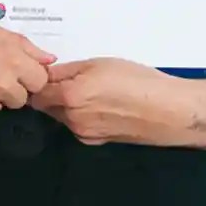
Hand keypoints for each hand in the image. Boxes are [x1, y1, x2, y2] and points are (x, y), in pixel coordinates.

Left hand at [29, 58, 205, 146]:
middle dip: (51, 92)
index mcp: (68, 97)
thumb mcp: (99, 64)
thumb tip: (45, 73)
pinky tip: (103, 103)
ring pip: (63, 116)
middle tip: (70, 76)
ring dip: (67, 103)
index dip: (38, 80)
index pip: (37, 92)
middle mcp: (71, 120)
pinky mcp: (97, 141)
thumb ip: (67, 70)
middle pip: (47, 106)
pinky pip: (79, 125)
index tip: (45, 69)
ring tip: (92, 88)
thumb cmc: (137, 81)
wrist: (168, 112)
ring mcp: (83, 134)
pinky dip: (82, 114)